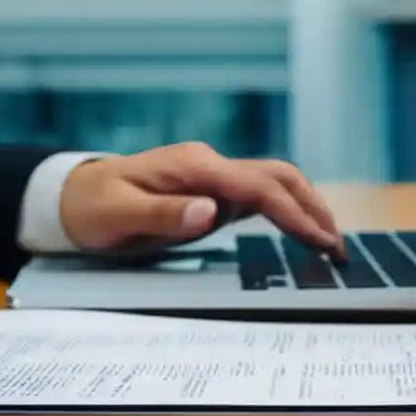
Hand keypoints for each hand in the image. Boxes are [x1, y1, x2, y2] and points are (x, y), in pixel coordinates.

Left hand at [59, 142, 343, 257]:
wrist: (76, 195)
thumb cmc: (93, 207)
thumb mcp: (117, 216)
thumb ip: (163, 215)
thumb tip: (209, 213)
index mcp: (194, 166)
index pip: (258, 187)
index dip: (293, 214)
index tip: (319, 241)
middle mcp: (211, 166)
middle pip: (278, 177)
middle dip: (314, 207)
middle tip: (338, 249)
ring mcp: (214, 178)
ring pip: (275, 184)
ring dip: (306, 208)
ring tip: (330, 246)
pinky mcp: (212, 193)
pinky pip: (259, 198)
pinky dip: (288, 214)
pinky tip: (303, 235)